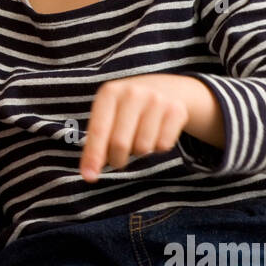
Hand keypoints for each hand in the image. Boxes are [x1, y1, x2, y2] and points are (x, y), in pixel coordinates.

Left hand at [79, 73, 193, 182]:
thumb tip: (89, 171)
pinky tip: (156, 132)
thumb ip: (98, 137)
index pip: (98, 130)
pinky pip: (163, 146)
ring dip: (139, 151)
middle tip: (117, 159)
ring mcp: (157, 100)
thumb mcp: (110, 111)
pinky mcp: (177, 111)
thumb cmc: (129, 107)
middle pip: (120, 144)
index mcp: (110, 92)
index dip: (93, 156)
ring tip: (139, 137)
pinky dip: (157, 147)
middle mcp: (133, 93)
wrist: (168, 88)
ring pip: (143, 148)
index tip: (88, 177)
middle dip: (117, 160)